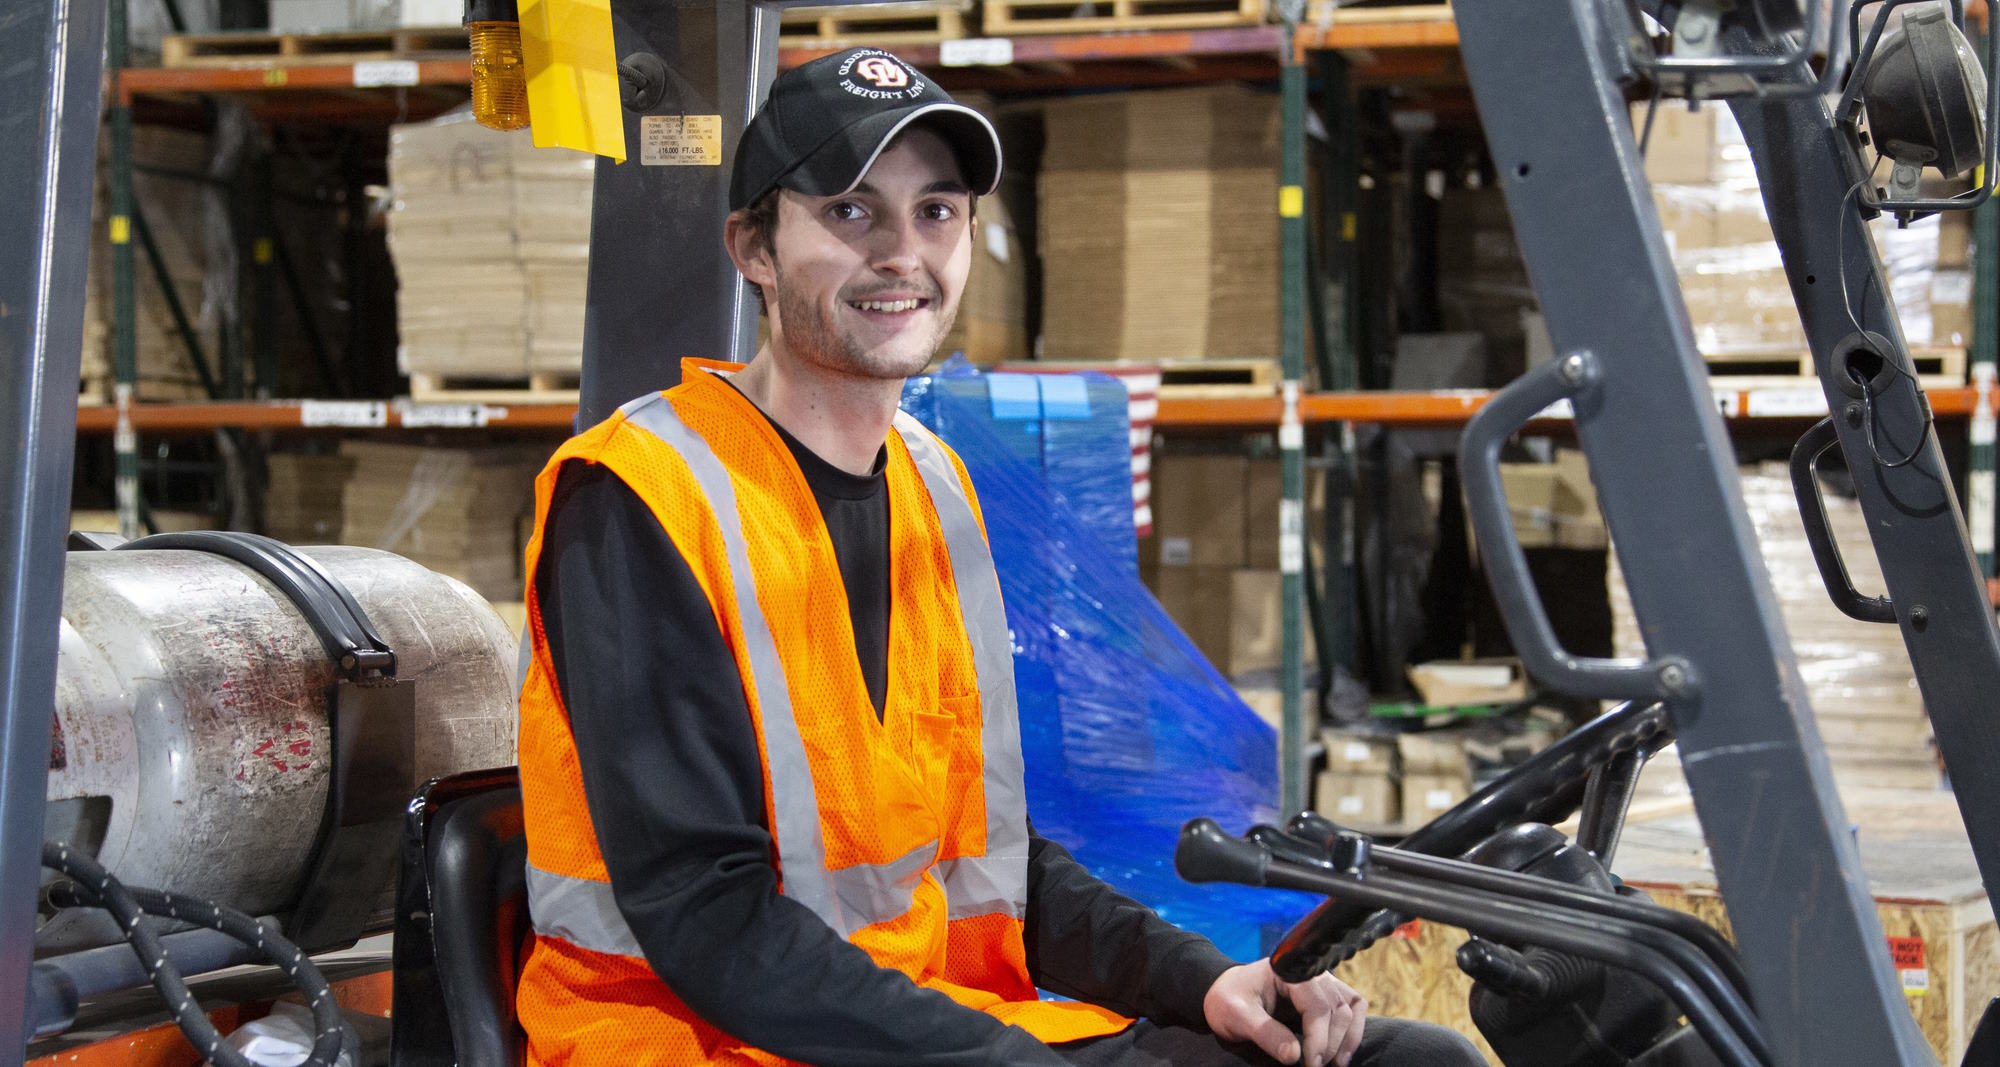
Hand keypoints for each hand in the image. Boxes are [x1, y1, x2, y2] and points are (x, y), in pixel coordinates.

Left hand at [1201, 958, 1366, 1066]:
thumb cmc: (1228, 1001)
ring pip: (1350, 1007)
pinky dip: (1353, 1029)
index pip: (1316, 1005)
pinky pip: (1352, 1006)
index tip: (1310, 1064)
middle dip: (1330, 1043)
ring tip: (1333, 1065)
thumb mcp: (1237, 1017)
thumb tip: (1294, 1055)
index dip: (1318, 1038)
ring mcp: (1321, 981)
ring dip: (1346, 1039)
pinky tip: (1342, 1052)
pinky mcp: (1326, 994)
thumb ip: (1265, 1033)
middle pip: (1338, 1008)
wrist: (1225, 994)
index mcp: (1288, 970)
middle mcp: (1310, 972)